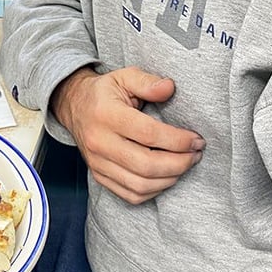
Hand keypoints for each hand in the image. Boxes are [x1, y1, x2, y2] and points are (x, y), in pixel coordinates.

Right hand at [51, 66, 204, 203]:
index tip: (196, 139)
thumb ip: (147, 81)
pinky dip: (154, 191)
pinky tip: (166, 177)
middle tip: (195, 154)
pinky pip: (131, 195)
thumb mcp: (124, 76)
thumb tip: (169, 88)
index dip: (178, 140)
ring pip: (140, 185)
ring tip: (185, 164)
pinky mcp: (99, 176)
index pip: (148, 134)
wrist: (74, 106)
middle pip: (146, 165)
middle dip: (179, 163)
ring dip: (170, 179)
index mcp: (106, 114)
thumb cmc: (104, 92)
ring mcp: (98, 163)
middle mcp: (99, 142)